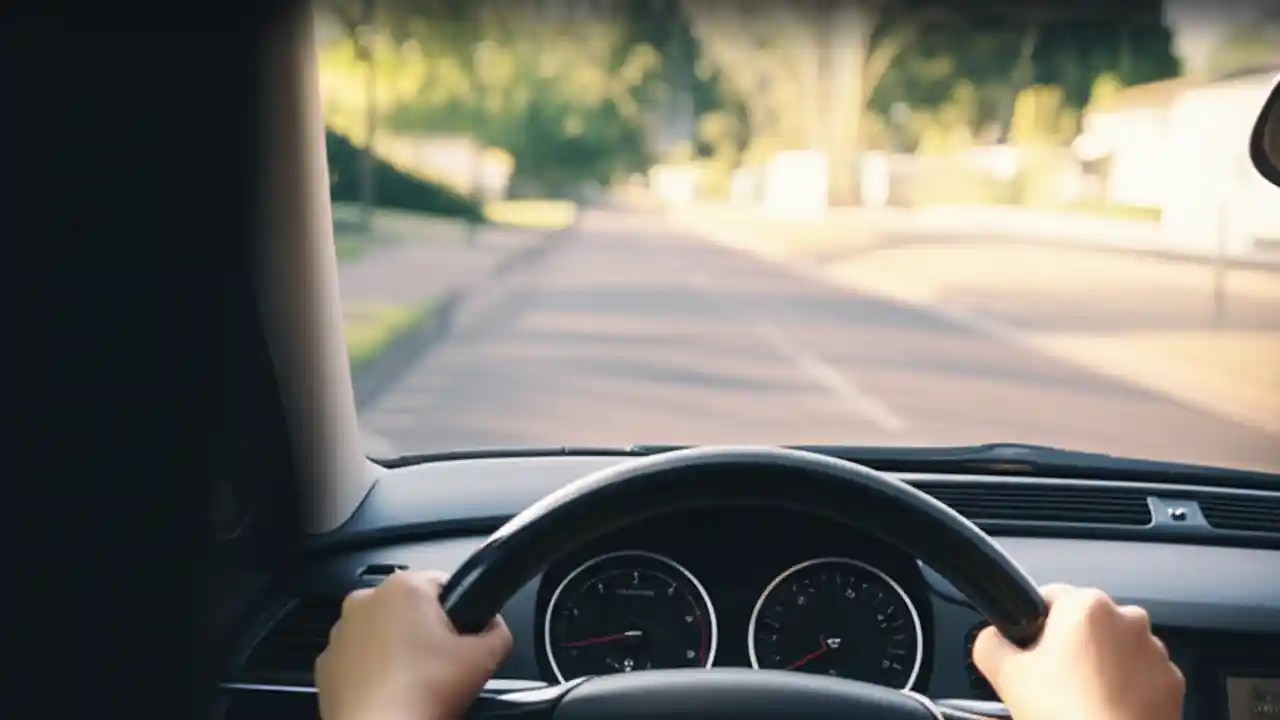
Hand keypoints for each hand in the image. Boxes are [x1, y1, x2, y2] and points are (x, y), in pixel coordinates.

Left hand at [315, 570, 512, 719]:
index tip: (462, 640)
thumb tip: (494, 626)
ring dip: (398, 649)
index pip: (444, 583)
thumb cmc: (424, 693)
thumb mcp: (483, 659)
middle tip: (442, 665)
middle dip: (426, 631)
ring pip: (382, 632)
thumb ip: (498, 631)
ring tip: (415, 682)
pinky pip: (358, 659)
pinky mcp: (326, 664)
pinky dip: (373, 671)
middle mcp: (366, 600)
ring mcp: (341, 633)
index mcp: (404, 587)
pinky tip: (391, 692)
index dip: (460, 611)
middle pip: (411, 608)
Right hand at [973, 584, 1183, 719]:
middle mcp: (1128, 618)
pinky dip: (1126, 688)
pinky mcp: (1174, 683)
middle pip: (1085, 623)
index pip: (1048, 597)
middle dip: (1069, 646)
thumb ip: (990, 642)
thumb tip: (994, 636)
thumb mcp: (1005, 675)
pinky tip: (1106, 710)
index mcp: (1086, 605)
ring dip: (1099, 666)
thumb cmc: (1062, 713)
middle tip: (1051, 683)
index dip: (1031, 625)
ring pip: (1114, 649)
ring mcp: (1156, 652)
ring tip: (1081, 701)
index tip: (1028, 655)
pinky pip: (1141, 675)